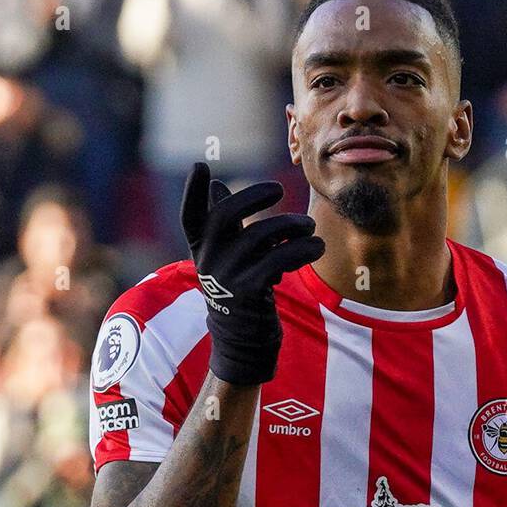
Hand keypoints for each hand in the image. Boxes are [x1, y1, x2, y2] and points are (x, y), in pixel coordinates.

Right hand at [181, 162, 323, 385]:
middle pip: (226, 215)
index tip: (200, 166)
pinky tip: (316, 247)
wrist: (243, 340)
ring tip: (309, 227)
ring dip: (292, 226)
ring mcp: (227, 276)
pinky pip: (279, 258)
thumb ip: (225, 226)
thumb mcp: (227, 258)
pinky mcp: (250, 291)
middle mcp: (209, 260)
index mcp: (201, 249)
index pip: (190, 216)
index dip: (192, 191)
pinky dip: (302, 249)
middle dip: (253, 195)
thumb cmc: (240, 290)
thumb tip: (217, 186)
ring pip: (262, 234)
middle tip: (278, 188)